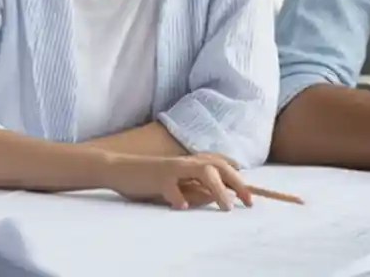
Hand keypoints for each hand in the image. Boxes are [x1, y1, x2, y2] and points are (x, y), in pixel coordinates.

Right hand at [102, 152, 253, 210]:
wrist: (120, 170)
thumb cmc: (150, 179)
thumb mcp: (177, 185)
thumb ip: (195, 189)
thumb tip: (214, 197)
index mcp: (192, 162)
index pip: (221, 164)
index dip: (237, 177)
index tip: (250, 193)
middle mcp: (186, 162)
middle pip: (218, 166)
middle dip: (237, 183)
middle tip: (248, 202)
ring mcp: (172, 168)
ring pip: (202, 172)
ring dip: (216, 189)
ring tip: (226, 206)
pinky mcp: (157, 177)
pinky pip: (171, 187)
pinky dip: (178, 196)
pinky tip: (182, 206)